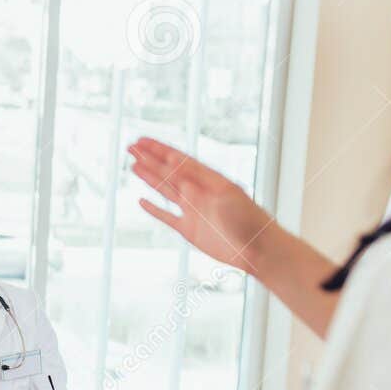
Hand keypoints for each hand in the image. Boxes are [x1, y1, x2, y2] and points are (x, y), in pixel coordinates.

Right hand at [128, 137, 275, 275]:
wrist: (259, 248)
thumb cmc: (250, 221)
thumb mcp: (228, 199)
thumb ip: (203, 188)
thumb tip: (182, 180)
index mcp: (210, 180)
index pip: (180, 161)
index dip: (160, 150)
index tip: (143, 141)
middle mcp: (200, 192)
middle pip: (169, 172)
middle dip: (150, 159)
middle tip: (131, 147)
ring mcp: (194, 210)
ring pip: (166, 191)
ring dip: (149, 178)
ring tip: (133, 165)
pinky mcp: (190, 230)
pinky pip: (167, 217)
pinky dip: (154, 209)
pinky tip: (142, 200)